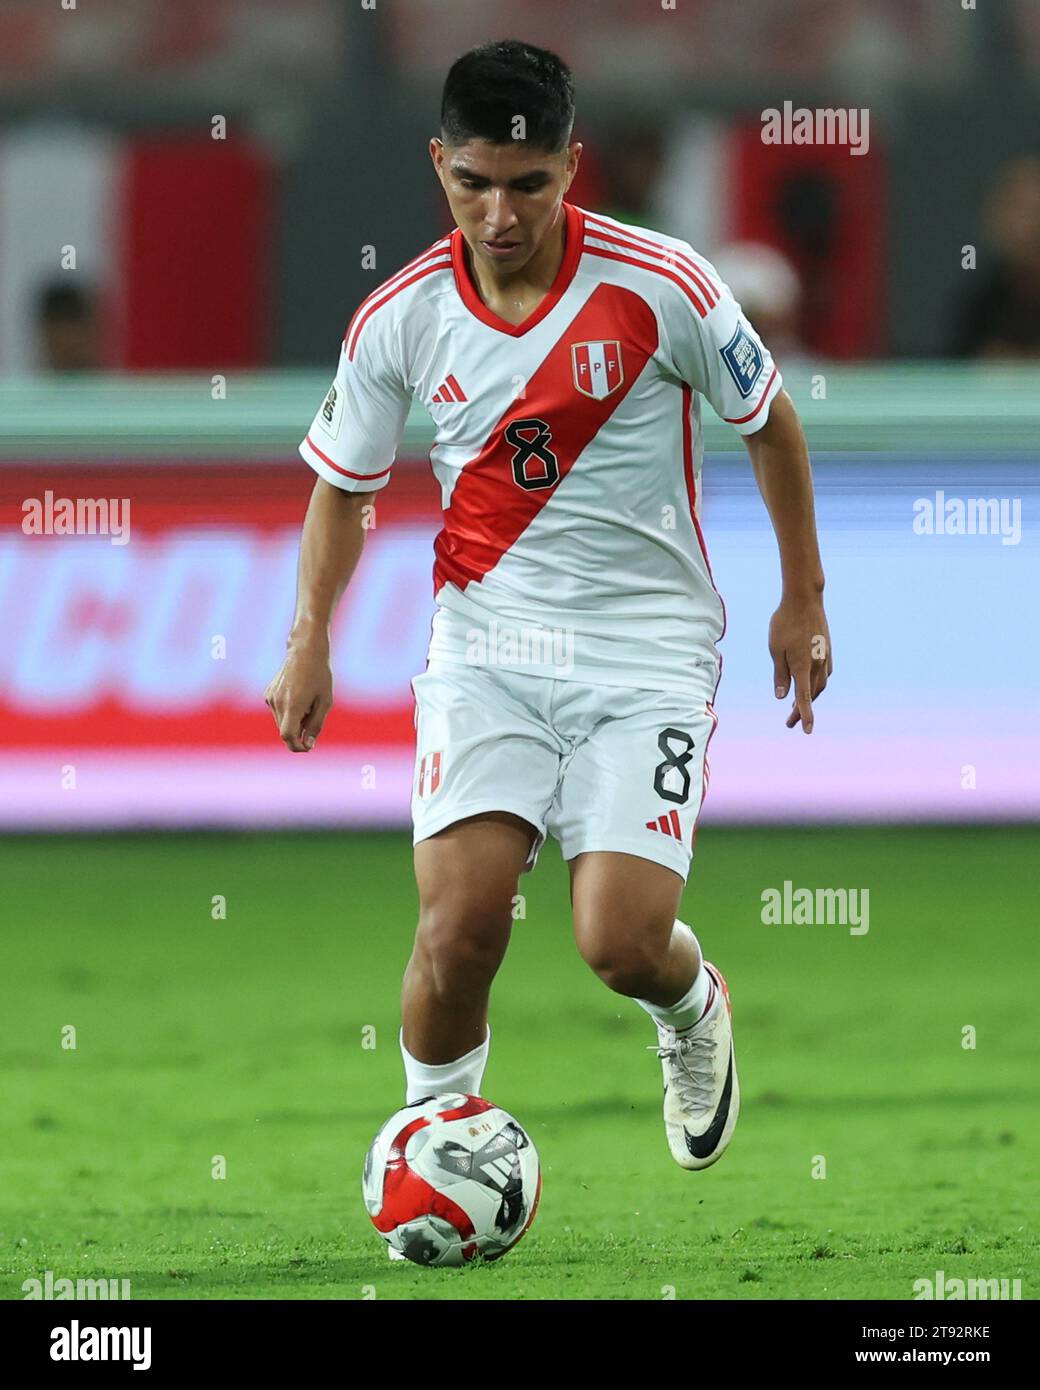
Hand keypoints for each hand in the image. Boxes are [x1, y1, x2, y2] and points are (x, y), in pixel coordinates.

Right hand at [264, 637, 333, 751]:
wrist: (305, 650)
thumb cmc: (319, 675)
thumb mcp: (325, 702)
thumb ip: (316, 725)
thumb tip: (308, 745)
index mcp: (293, 705)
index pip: (288, 736)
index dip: (297, 746)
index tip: (308, 747)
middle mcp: (277, 702)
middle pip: (285, 731)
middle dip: (299, 732)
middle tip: (314, 715)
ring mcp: (270, 698)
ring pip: (281, 722)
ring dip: (294, 721)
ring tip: (307, 702)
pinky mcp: (268, 694)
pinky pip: (278, 712)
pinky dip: (288, 712)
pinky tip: (298, 695)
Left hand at [769, 594, 831, 733]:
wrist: (805, 600)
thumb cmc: (784, 622)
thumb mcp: (775, 649)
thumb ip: (780, 674)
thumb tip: (782, 697)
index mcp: (802, 665)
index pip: (804, 697)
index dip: (804, 715)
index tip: (806, 731)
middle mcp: (817, 664)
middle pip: (812, 694)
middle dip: (802, 711)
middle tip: (790, 723)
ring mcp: (825, 657)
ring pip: (820, 685)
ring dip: (810, 698)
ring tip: (797, 707)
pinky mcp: (828, 651)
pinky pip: (824, 674)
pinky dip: (817, 684)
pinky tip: (811, 685)